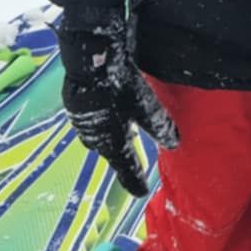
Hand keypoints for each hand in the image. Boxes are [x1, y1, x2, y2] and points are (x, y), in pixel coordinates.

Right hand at [56, 17, 178, 197]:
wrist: (88, 57)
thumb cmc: (118, 83)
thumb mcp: (144, 105)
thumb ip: (159, 125)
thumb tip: (174, 144)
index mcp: (111, 140)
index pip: (125, 166)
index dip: (133, 180)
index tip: (141, 193)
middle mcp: (94, 135)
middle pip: (109, 152)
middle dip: (121, 157)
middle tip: (132, 162)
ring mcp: (82, 121)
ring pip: (97, 138)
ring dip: (109, 140)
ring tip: (121, 137)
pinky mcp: (76, 105)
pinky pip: (90, 123)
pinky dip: (101, 124)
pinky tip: (106, 115)